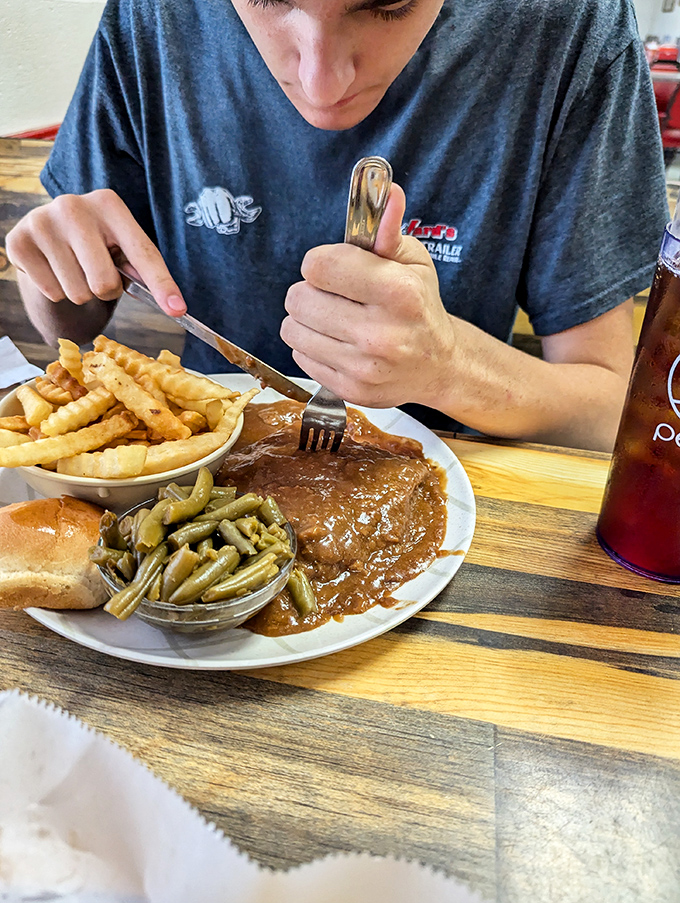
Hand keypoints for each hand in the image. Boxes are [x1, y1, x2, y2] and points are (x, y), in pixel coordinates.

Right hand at [6, 189, 185, 314]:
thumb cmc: (95, 243)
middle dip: (106, 290)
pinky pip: (52, 293)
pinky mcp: (19, 241)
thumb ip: (144, 269)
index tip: (178, 309)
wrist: (47, 233)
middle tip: (96, 274)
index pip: (142, 254)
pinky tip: (52, 268)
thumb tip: (174, 304)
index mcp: (109, 204)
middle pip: (105, 283)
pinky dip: (55, 291)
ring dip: (80, 292)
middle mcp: (74, 206)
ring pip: (77, 293)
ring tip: (73, 269)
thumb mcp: (120, 247)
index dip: (162, 285)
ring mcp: (43, 222)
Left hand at [280, 184, 456, 408]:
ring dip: (305, 319)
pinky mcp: (348, 390)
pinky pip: (299, 356)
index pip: (318, 265)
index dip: (320, 262)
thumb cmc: (420, 308)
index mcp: (397, 292)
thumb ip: (389, 230)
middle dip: (310, 290)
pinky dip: (311, 345)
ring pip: (292, 329)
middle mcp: (379, 333)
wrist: (438, 367)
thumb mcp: (413, 262)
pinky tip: (337, 342)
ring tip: (331, 317)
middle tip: (333, 295)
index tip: (335, 268)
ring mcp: (362, 367)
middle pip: (299, 297)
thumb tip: (386, 192)